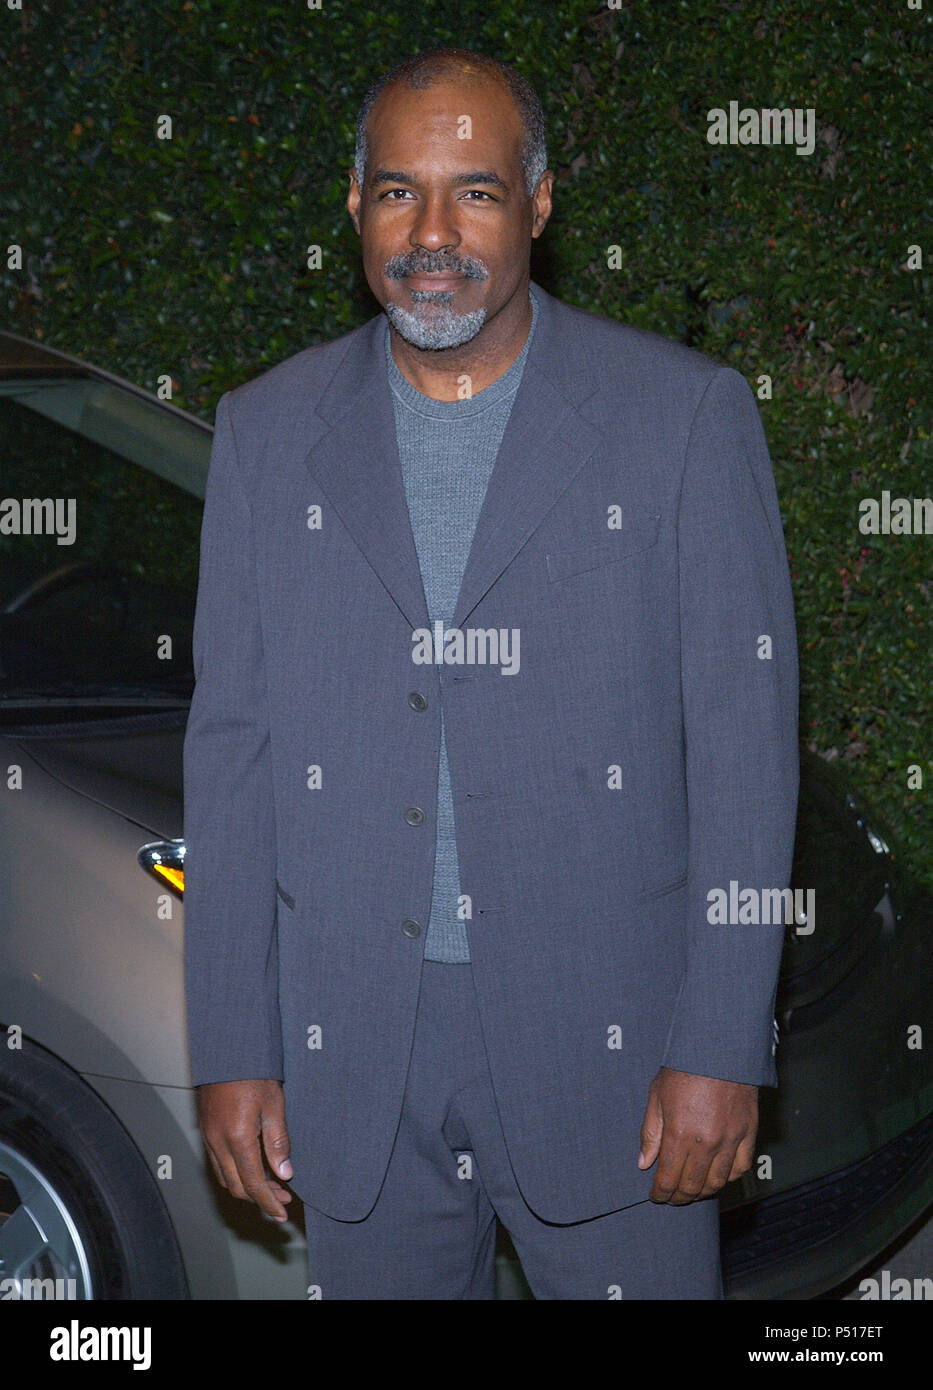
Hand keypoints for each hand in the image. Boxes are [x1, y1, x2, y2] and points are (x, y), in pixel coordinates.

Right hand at [197, 1079, 293, 1220]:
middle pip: (237, 1187)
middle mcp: (218, 1142)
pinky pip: (217, 1164)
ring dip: (247, 1187)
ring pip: (225, 1178)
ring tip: (272, 1186)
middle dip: (260, 1198)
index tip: (282, 1213)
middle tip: (283, 1199)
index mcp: (238, 1138)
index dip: (269, 1202)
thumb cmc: (254, 1074)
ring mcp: (209, 1137)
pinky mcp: (206, 1130)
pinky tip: (251, 1168)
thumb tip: (285, 1174)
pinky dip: (234, 1174)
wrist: (229, 1051)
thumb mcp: (274, 1105)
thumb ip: (279, 1142)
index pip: (253, 1184)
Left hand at [638, 1066, 757, 1203]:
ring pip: (718, 1182)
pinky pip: (741, 1168)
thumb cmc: (684, 1068)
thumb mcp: (657, 1096)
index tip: (656, 1196)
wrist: (718, 1048)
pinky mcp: (748, 1133)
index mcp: (679, 1134)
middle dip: (679, 1197)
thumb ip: (651, 1133)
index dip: (661, 1193)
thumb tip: (644, 1163)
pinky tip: (718, 1176)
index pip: (669, 1178)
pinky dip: (729, 1177)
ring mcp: (730, 1139)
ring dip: (703, 1192)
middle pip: (693, 1186)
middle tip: (672, 1197)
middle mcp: (706, 1142)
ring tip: (693, 1190)